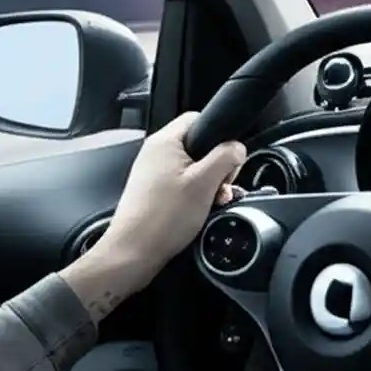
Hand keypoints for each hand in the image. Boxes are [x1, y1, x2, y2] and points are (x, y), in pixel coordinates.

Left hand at [61, 112, 244, 322]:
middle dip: (217, 167)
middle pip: (200, 146)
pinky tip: (200, 211)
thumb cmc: (163, 218)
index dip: (220, 136)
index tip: (228, 160)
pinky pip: (183, 184)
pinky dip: (196, 195)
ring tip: (212, 203)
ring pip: (194, 168)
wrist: (133, 252)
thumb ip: (227, 157)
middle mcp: (156, 153)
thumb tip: (237, 147)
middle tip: (221, 187)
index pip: (199, 118)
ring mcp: (153, 173)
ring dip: (210, 184)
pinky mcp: (154, 192)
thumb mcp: (206, 182)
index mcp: (165, 141)